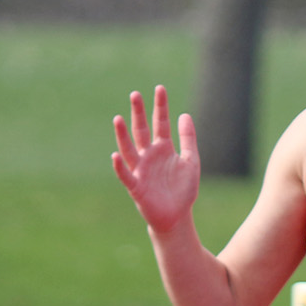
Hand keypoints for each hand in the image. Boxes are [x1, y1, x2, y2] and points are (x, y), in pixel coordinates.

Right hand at [112, 86, 198, 233]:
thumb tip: (185, 114)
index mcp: (163, 149)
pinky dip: (119, 166)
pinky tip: (115, 155)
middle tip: (135, 94)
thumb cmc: (183, 190)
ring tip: (118, 118)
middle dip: (139, 113)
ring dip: (123, 135)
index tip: (160, 88)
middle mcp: (149, 156)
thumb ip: (188, 139)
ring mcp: (141, 170)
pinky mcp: (136, 187)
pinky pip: (125, 175)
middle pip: (141, 130)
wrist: (177, 216)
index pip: (160, 122)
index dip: (160, 106)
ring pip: (129, 149)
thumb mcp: (191, 161)